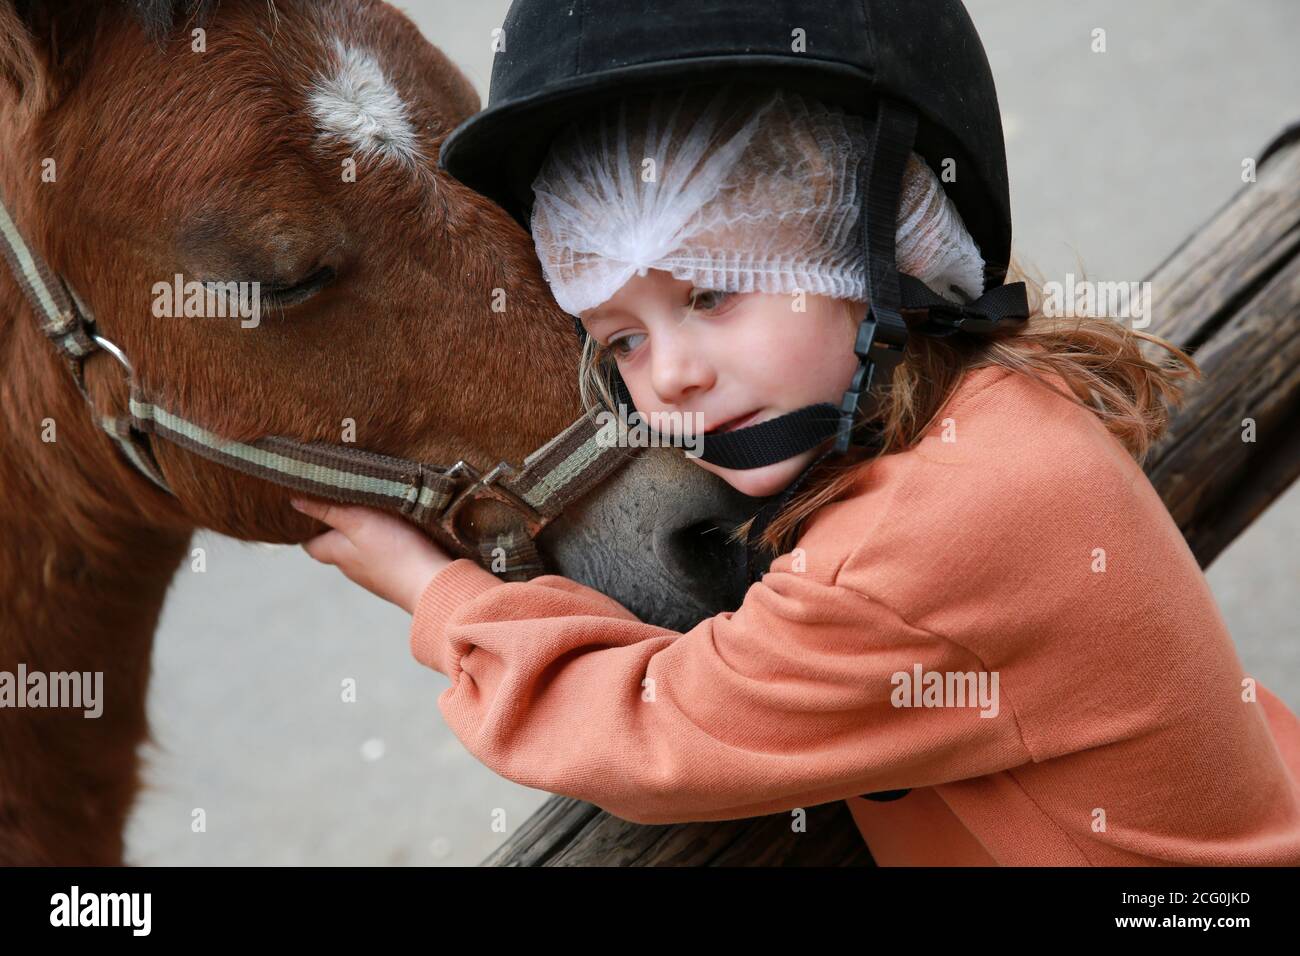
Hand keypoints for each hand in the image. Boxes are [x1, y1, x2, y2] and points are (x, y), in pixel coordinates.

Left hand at [290, 498, 452, 613]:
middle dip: (333, 526)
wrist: (433, 585)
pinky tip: (394, 531)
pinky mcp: (396, 575)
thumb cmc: (394, 551)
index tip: (309, 504)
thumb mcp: (358, 522)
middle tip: (339, 500)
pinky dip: (381, 542)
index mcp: (336, 554)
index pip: (310, 542)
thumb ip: (328, 511)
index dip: (305, 524)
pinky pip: (382, 556)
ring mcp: (374, 574)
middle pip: (334, 546)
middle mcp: (351, 568)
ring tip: (368, 509)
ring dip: (360, 533)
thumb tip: (294, 502)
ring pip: (359, 551)